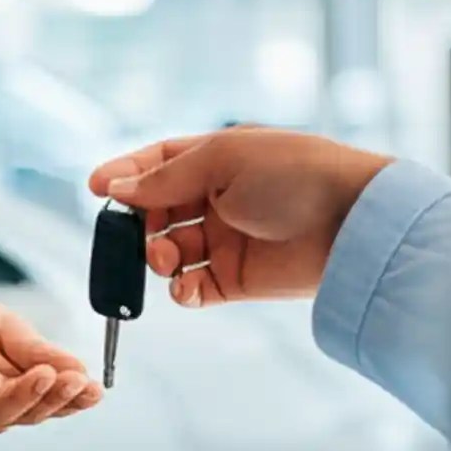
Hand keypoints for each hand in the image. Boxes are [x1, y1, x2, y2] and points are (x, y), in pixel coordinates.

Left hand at [0, 297, 101, 432]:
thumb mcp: (8, 330)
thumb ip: (38, 351)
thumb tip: (80, 369)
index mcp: (23, 388)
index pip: (55, 399)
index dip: (75, 398)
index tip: (94, 389)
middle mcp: (0, 406)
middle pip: (31, 411)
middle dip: (54, 397)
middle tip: (71, 380)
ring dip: (21, 396)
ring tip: (40, 374)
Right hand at [88, 127, 390, 307]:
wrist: (355, 223)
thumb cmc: (295, 175)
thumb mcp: (221, 162)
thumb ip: (164, 179)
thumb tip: (116, 186)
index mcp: (215, 159)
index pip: (157, 164)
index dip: (125, 174)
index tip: (95, 188)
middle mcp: (217, 198)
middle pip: (156, 212)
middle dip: (138, 224)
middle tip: (137, 235)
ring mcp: (227, 239)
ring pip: (169, 252)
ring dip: (157, 258)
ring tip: (166, 260)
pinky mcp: (237, 279)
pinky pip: (194, 288)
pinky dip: (181, 291)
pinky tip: (184, 287)